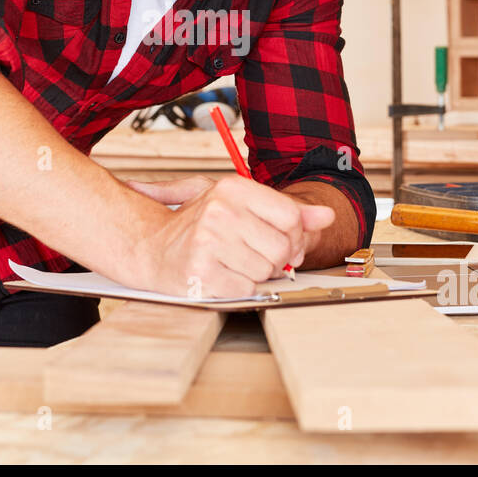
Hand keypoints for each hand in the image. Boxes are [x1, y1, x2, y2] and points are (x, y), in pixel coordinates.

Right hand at [122, 175, 334, 297]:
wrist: (150, 247)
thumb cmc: (200, 224)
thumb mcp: (241, 205)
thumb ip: (287, 209)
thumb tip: (327, 216)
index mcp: (232, 187)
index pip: (292, 216)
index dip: (293, 235)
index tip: (278, 239)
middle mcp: (220, 210)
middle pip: (282, 247)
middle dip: (275, 259)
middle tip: (252, 254)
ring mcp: (208, 241)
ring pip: (266, 271)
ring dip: (255, 273)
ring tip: (232, 262)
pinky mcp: (201, 272)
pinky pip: (247, 288)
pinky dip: (239, 286)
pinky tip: (221, 274)